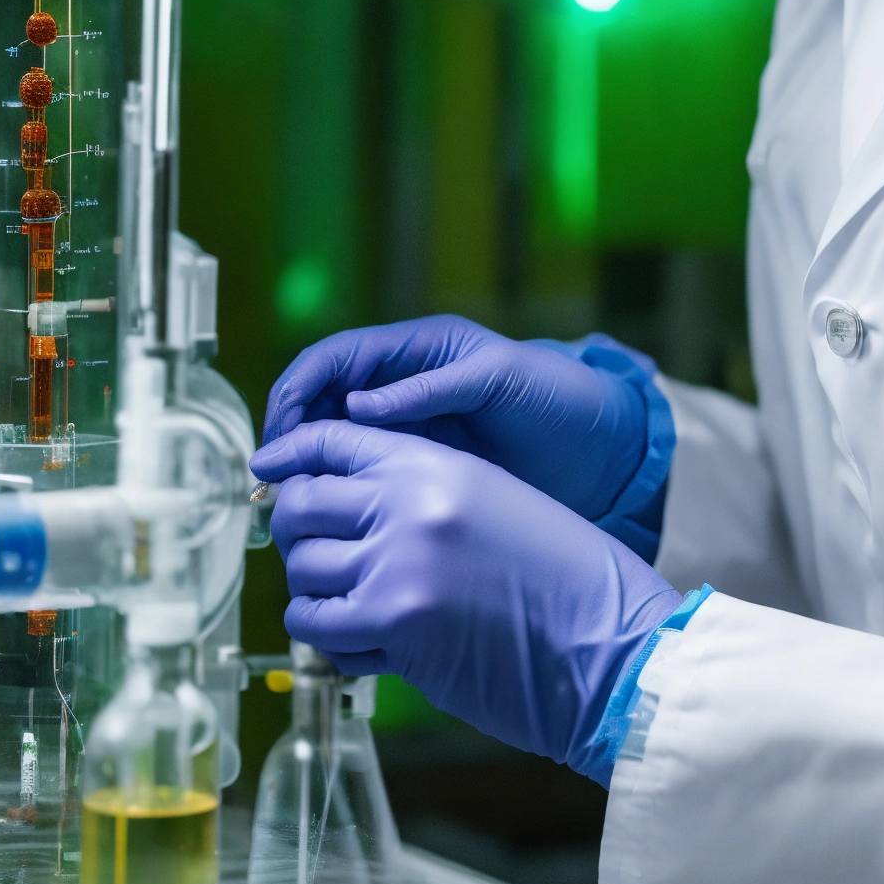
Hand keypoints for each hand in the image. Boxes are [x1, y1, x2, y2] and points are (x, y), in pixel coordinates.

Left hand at [251, 418, 681, 782]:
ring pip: (303, 569)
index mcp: (437, 462)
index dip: (290, 457)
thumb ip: (424, 492)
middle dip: (297, 532)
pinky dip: (329, 636)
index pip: (333, 438)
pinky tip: (364, 641)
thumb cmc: (568, 583)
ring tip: (351, 606)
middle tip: (318, 557)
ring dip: (317, 591)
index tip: (270, 476)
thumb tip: (349, 510)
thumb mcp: (497, 502)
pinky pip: (318, 625)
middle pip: (303, 502)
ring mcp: (397, 560)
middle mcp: (409, 500)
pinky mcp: (393, 623)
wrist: (612, 645)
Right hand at [261, 315, 665, 534]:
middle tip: (277, 487)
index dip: (296, 394)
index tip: (279, 438)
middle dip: (292, 441)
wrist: (606, 453)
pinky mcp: (421, 475)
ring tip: (297, 514)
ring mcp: (411, 434)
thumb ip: (431, 388)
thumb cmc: (560, 400)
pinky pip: (367, 483)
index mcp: (417, 353)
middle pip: (322, 407)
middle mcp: (403, 390)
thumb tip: (356, 403)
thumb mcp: (499, 380)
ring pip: (337, 450)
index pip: (332, 361)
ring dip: (311, 476)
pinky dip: (344, 502)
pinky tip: (336, 530)